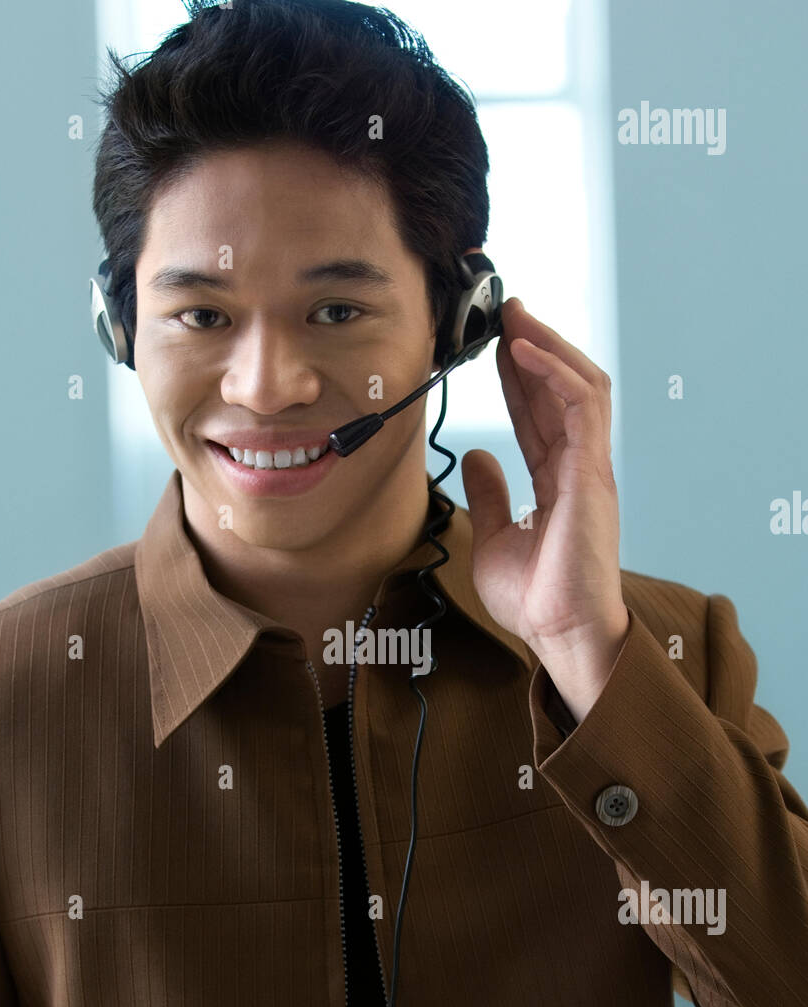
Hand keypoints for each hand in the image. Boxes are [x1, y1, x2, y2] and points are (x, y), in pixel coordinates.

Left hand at [461, 296, 628, 721]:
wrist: (559, 633)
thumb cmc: (537, 599)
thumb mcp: (496, 537)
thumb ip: (491, 495)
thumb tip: (477, 458)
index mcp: (561, 482)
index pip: (541, 414)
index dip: (520, 376)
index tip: (495, 343)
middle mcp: (581, 468)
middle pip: (563, 389)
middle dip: (536, 345)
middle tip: (506, 309)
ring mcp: (591, 468)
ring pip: (582, 385)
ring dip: (548, 347)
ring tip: (515, 317)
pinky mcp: (592, 474)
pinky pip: (582, 407)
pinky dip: (553, 374)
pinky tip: (522, 352)